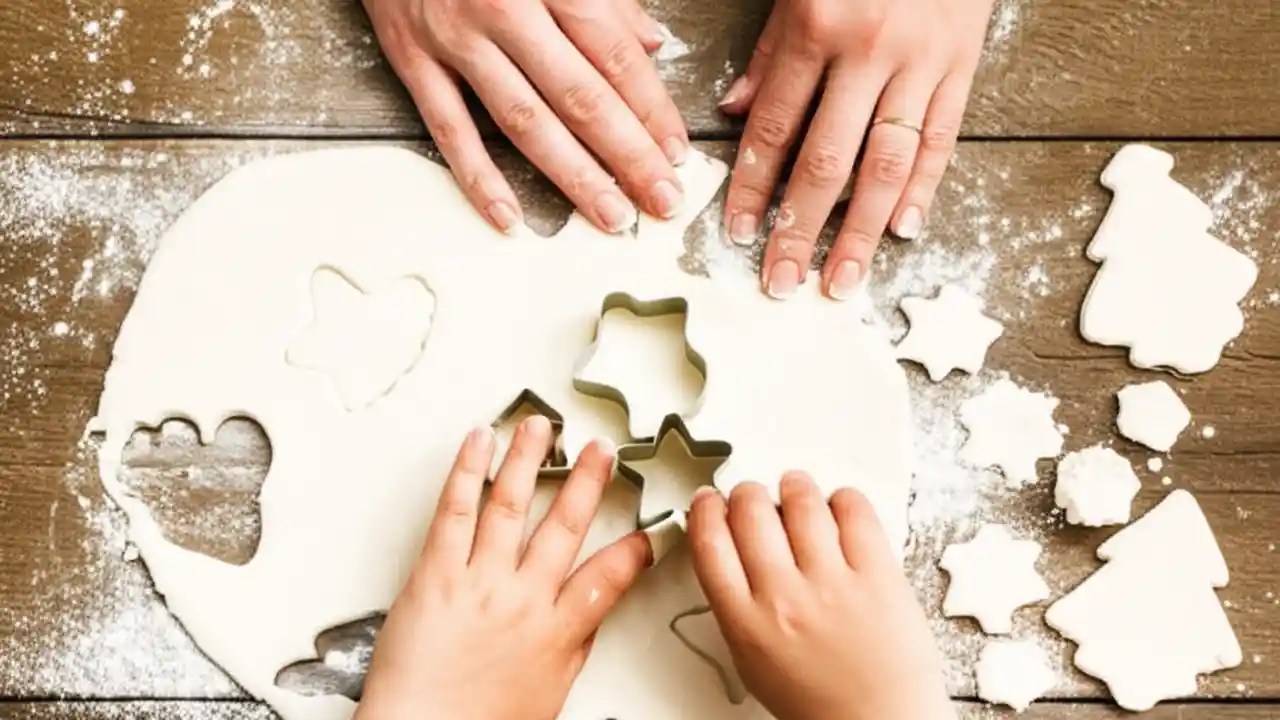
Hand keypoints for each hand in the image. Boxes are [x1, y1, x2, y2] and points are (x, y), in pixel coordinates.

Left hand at [356, 417, 652, 718]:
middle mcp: (524, 598)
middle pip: (565, 526)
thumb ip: (569, 651)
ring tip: (539, 427)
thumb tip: (583, 622)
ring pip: (512, 504)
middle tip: (601, 451)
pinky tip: (479, 443)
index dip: (634, 551)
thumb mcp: (546, 697)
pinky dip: (468, 471)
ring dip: (529, 459)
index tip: (646, 531)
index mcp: (557, 631)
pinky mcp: (436, 573)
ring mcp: (480, 580)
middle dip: (588, 481)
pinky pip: (455, 511)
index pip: (610, 578)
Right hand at [363, 0, 688, 233]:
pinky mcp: (411, 58)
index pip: (612, 54)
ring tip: (609, 215)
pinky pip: (449, 128)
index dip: (651, 108)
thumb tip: (650, 42)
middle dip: (628, 154)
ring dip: (572, 175)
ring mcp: (455, 37)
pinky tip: (509, 215)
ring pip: (524, 120)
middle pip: (578, 95)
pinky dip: (478, 177)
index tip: (677, 151)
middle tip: (661, 199)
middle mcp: (505, 8)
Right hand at [687, 474, 953, 719]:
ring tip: (796, 488)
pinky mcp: (878, 575)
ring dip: (794, 486)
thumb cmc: (822, 703)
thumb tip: (730, 552)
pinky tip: (840, 507)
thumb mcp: (754, 661)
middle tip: (754, 496)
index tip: (709, 501)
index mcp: (746, 623)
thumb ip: (738, 607)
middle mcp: (784, 598)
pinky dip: (844, 500)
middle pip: (750, 511)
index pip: (709, 542)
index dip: (705, 510)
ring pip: (800, 502)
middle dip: (747, 494)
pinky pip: (855, 512)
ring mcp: (833, 583)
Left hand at [720, 0, 993, 299]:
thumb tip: (734, 112)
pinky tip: (903, 230)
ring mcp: (921, 62)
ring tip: (842, 279)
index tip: (739, 232)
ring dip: (860, 229)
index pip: (775, 126)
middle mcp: (868, 50)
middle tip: (781, 281)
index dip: (754, 185)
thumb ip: (770, 51)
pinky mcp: (963, 65)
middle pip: (827, 159)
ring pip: (887, 162)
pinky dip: (923, 188)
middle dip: (800, 228)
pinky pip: (942, 138)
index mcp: (817, 26)